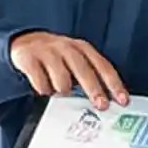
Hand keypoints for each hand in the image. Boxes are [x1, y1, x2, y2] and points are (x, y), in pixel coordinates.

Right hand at [9, 31, 128, 109]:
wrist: (25, 41)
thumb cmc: (57, 56)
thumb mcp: (75, 60)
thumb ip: (89, 74)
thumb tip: (106, 100)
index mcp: (81, 48)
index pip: (102, 65)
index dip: (113, 83)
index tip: (122, 100)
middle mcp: (66, 47)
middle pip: (84, 70)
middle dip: (94, 90)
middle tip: (101, 106)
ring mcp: (47, 52)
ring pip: (61, 79)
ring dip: (62, 90)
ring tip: (59, 91)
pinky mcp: (29, 58)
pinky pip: (40, 82)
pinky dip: (43, 89)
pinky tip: (43, 88)